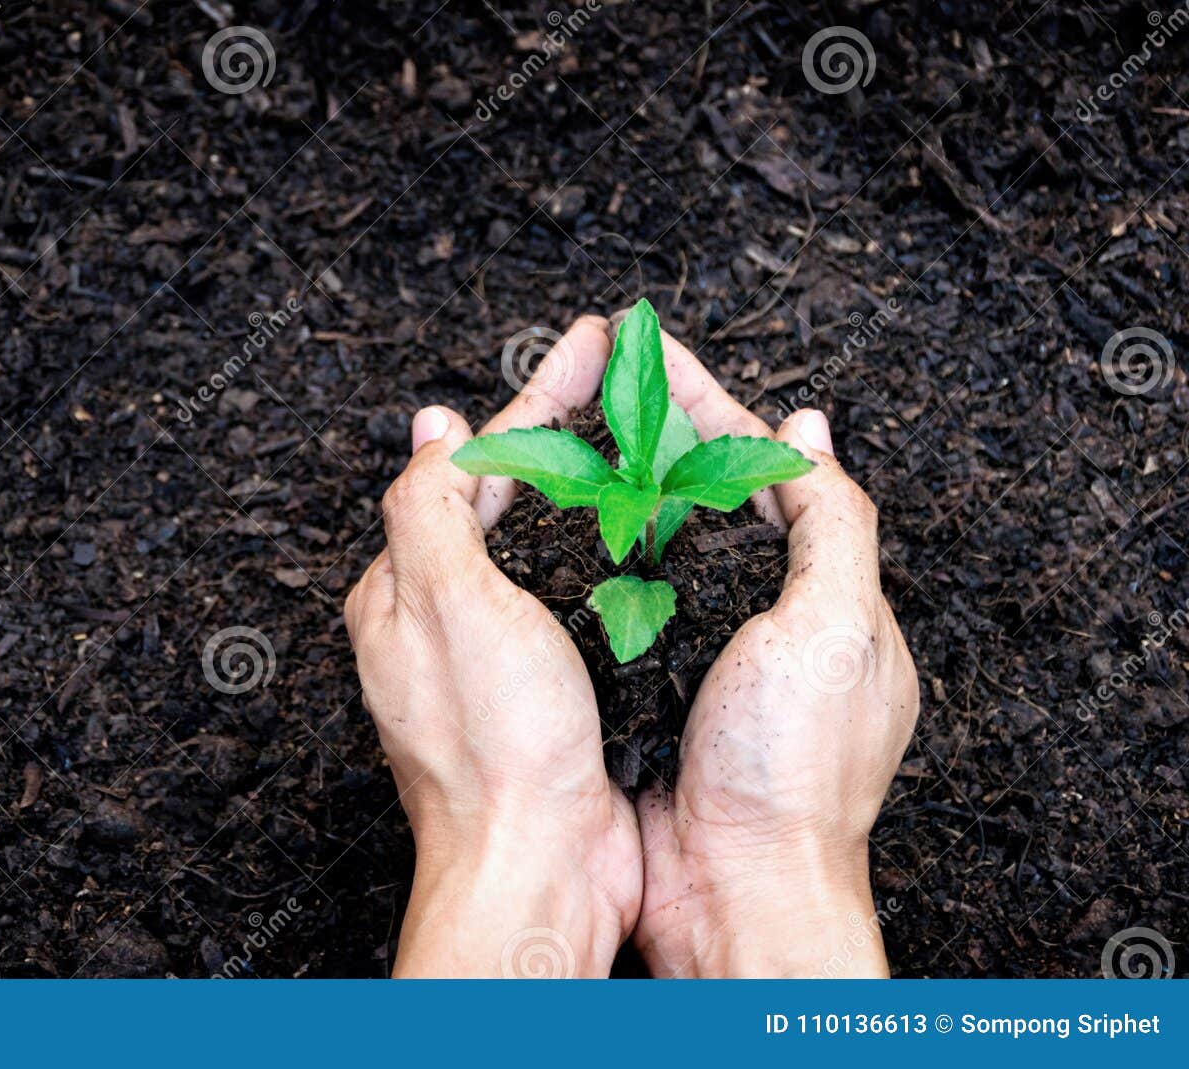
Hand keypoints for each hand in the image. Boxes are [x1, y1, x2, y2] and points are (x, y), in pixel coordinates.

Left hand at [344, 317, 641, 977]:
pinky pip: (565, 600)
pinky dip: (600, 555)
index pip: (470, 464)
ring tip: (630, 440)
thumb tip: (433, 425)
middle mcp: (436, 622)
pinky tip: (631, 545)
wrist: (538, 866)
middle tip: (621, 376)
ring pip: (534, 546)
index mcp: (403, 590)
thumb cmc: (496, 746)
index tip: (596, 346)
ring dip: (580, 488)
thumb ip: (430, 504)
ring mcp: (488, 661)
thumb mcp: (447, 601)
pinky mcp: (535, 697)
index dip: (539, 396)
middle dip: (559, 429)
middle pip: (499, 496)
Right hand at [628, 327, 919, 977]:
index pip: (762, 470)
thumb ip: (831, 523)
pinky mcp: (646, 691)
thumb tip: (810, 431)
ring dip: (614, 491)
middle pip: (706, 500)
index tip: (647, 354)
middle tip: (594, 380)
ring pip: (654, 550)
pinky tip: (550, 533)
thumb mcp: (835, 628)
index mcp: (820, 598)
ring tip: (565, 435)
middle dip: (653, 435)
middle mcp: (761, 622)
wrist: (732, 885)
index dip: (705, 404)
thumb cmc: (791, 770)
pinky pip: (614, 608)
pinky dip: (586, 564)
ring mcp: (700, 658)